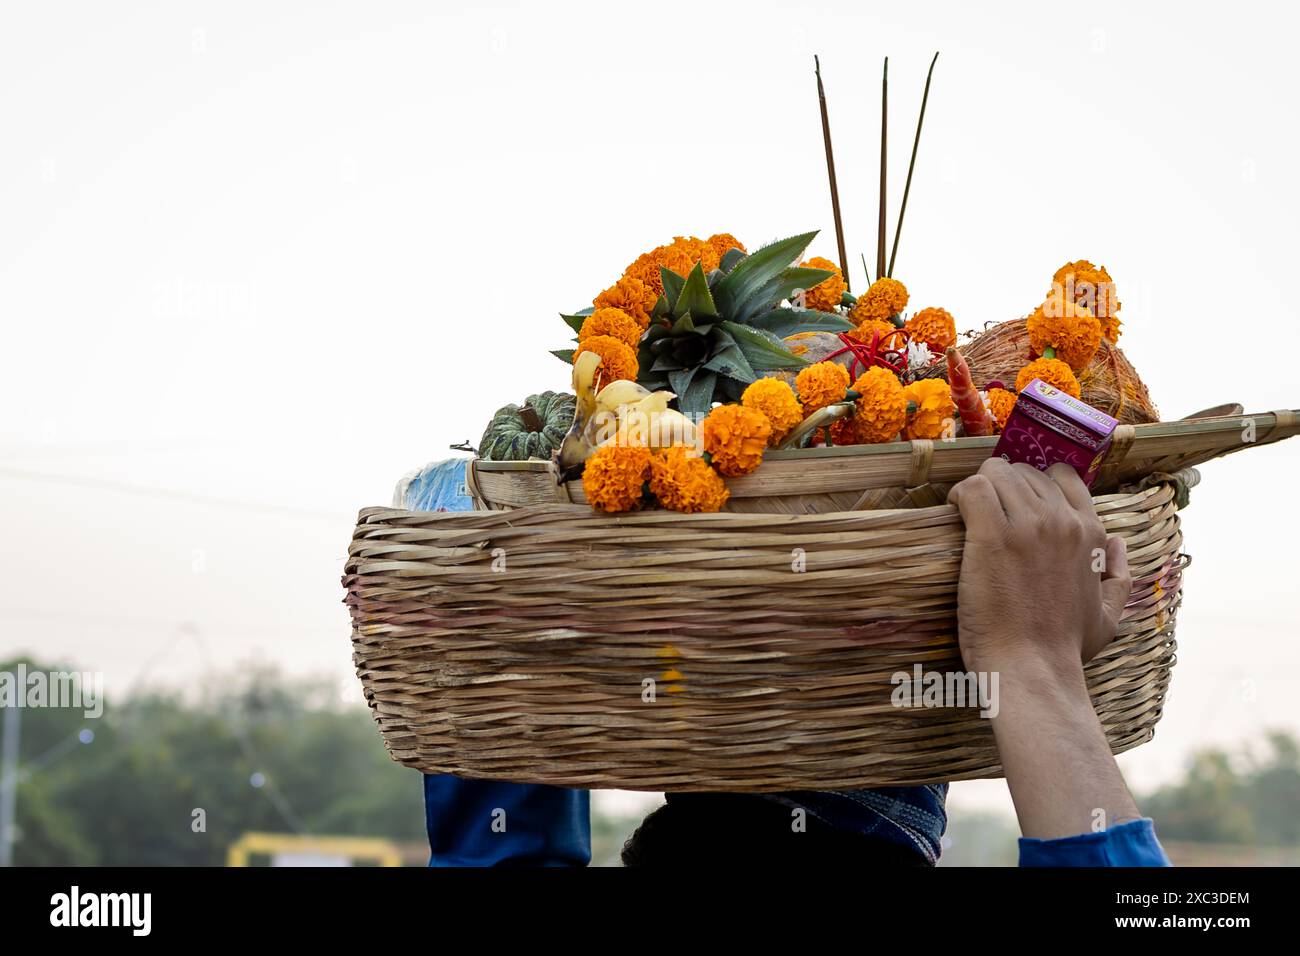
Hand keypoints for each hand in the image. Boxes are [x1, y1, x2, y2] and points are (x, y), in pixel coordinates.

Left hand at [946, 459, 1141, 839]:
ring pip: (997, 473)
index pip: (1063, 476)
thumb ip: (1119, 577)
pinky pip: (972, 488)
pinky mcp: (992, 535)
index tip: (1014, 505)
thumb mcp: (1109, 616)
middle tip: (985, 513)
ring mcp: (1028, 526)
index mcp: (1090, 534)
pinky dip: (959, 495)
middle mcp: (1062, 521)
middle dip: (1002, 487)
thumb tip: (1117, 545)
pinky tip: (955, 513)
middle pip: (1024, 472)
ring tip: (967, 513)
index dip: (1034, 484)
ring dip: (979, 488)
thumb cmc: (1065, 650)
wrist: (1032, 669)